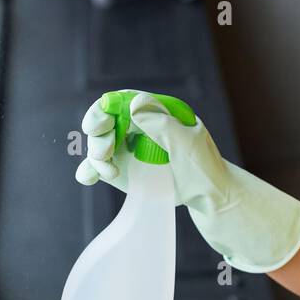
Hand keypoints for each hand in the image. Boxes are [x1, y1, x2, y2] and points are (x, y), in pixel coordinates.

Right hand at [74, 89, 299, 273]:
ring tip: (109, 169)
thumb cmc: (205, 168)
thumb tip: (133, 104)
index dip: (108, 107)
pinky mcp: (124, 171)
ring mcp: (130, 149)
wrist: (211, 198)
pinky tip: (88, 177)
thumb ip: (160, 123)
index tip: (105, 120)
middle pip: (105, 120)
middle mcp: (139, 129)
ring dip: (97, 154)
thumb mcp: (186, 143)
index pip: (123, 101)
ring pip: (99, 144)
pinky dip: (89, 170)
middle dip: (98, 131)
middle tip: (105, 148)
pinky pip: (98, 167)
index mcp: (157, 113)